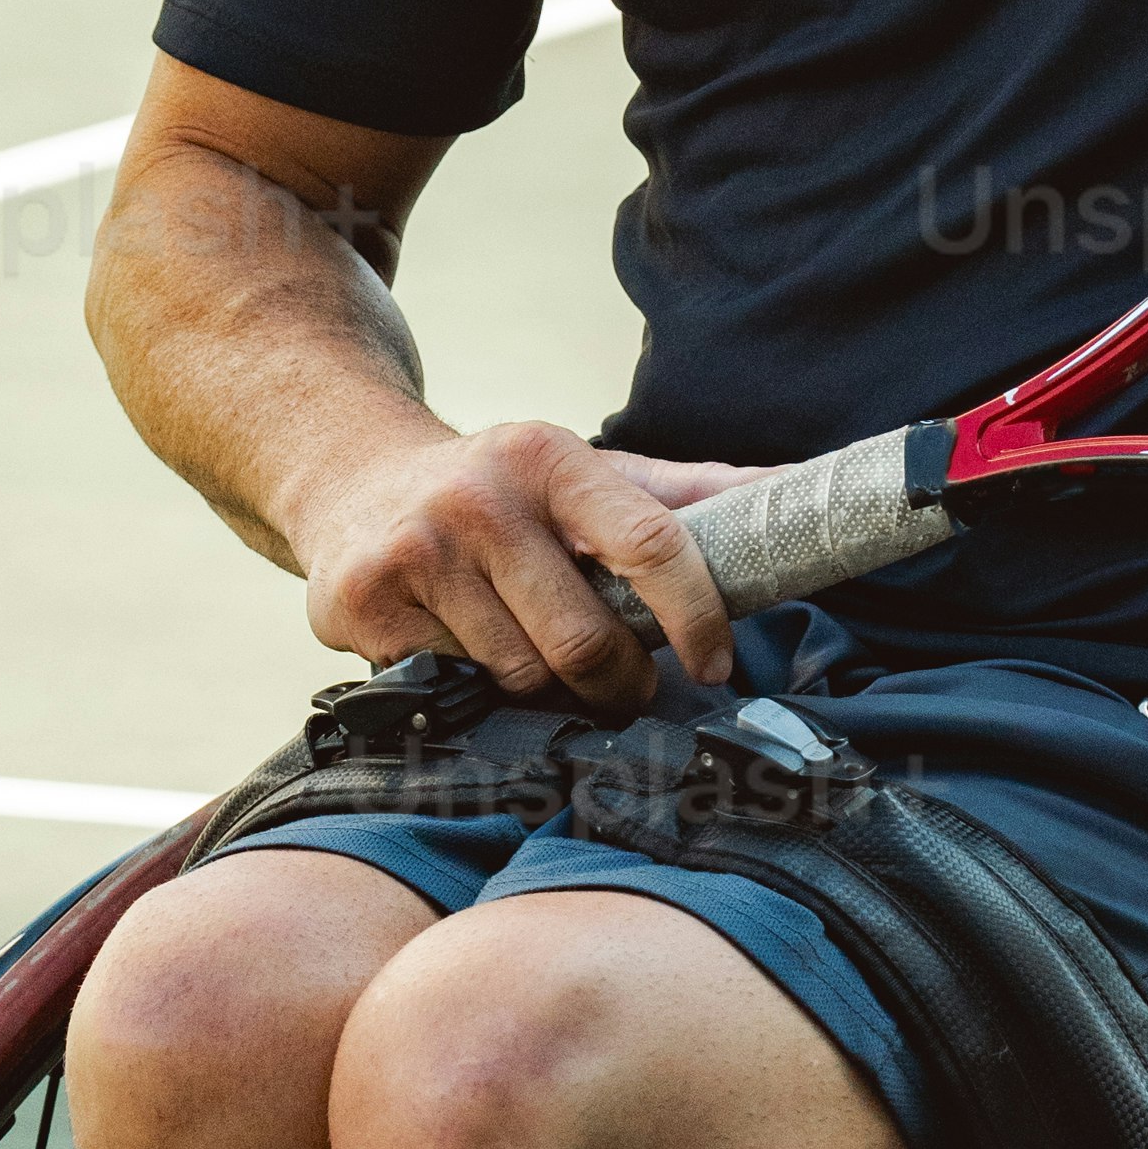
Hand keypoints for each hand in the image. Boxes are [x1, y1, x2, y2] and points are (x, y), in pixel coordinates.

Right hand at [292, 420, 758, 706]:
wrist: (351, 481)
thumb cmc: (500, 493)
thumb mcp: (589, 475)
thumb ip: (687, 495)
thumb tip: (796, 492)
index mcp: (551, 456)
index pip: (651, 543)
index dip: (696, 616)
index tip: (716, 663)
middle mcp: (478, 497)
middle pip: (584, 641)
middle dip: (619, 683)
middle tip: (623, 688)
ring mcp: (414, 551)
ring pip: (519, 677)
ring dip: (544, 692)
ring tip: (536, 662)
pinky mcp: (361, 604)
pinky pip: (451, 691)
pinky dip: (470, 691)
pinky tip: (459, 653)